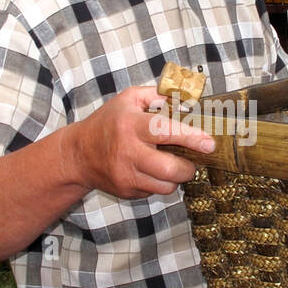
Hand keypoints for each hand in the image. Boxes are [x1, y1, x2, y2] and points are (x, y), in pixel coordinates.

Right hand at [63, 85, 215, 199]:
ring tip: (170, 164)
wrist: (78, 155)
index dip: (190, 137)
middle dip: (189, 167)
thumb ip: (158, 95)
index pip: (165, 131)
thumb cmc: (107, 123)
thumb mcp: (128, 99)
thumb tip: (188, 101)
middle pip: (169, 169)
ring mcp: (126, 175)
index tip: (209, 143)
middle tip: (192, 161)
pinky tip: (151, 171)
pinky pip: (154, 192)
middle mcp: (127, 152)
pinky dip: (159, 183)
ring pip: (166, 186)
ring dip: (176, 177)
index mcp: (130, 125)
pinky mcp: (126, 191)